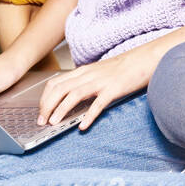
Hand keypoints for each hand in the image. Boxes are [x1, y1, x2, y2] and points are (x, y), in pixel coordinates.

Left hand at [37, 48, 152, 130]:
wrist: (144, 59)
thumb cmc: (122, 68)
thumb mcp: (98, 72)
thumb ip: (84, 82)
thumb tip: (71, 98)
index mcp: (82, 71)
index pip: (54, 83)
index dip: (44, 98)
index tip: (40, 111)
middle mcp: (87, 75)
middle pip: (59, 89)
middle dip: (47, 106)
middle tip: (42, 121)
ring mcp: (100, 82)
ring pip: (73, 95)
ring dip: (61, 110)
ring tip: (54, 123)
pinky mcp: (113, 89)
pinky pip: (97, 104)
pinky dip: (88, 116)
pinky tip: (83, 126)